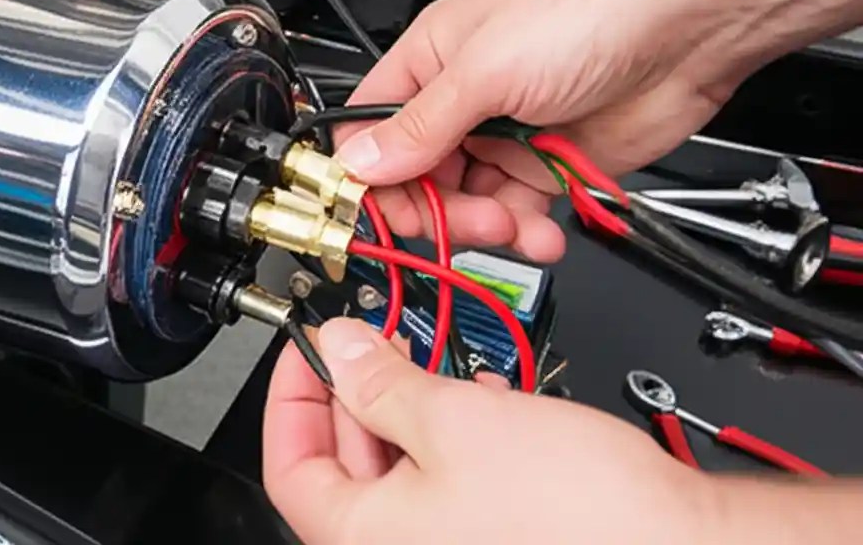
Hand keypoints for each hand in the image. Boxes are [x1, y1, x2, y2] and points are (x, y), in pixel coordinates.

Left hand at [263, 318, 714, 543]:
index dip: (291, 397)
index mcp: (364, 539)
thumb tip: (340, 348)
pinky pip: (449, 492)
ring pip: (401, 476)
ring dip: (412, 414)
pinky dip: (454, 444)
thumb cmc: (578, 514)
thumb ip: (382, 382)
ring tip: (436, 369)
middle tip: (375, 343)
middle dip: (360, 396)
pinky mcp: (493, 541)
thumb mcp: (455, 420)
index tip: (308, 350)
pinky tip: (486, 407)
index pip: (290, 466)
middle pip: (346, 468)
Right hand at [334, 0, 751, 261]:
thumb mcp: (487, 70)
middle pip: (415, 179)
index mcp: (430, 62)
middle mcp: (462, 101)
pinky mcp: (546, 164)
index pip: (371, 131)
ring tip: (514, 224)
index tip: (380, 212)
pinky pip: (515, 214)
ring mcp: (503, 136)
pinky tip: (541, 233)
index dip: (369, 176)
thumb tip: (360, 163)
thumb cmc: (592, 12)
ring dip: (484, 226)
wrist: (688, 28)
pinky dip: (525, 234)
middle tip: (466, 218)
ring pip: (464, 204)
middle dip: (435, 209)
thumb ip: (421, 126)